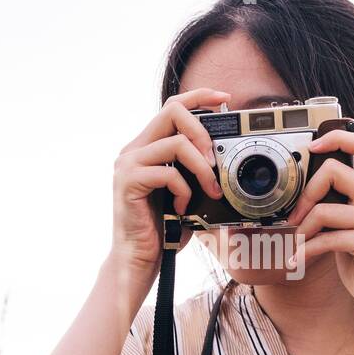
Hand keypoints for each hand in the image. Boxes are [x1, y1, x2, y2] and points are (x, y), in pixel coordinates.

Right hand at [109, 88, 226, 282]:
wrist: (141, 258)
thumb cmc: (164, 227)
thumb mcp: (187, 191)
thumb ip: (196, 170)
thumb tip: (225, 159)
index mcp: (148, 147)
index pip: (172, 106)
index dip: (199, 96)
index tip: (224, 99)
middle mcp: (135, 149)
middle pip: (172, 111)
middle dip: (203, 131)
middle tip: (215, 160)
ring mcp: (128, 164)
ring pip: (175, 142)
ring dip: (201, 167)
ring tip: (210, 189)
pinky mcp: (128, 181)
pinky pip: (168, 172)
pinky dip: (184, 189)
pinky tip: (184, 205)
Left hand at [284, 129, 353, 320]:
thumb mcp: (353, 229)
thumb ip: (340, 207)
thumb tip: (307, 193)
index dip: (338, 137)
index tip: (313, 146)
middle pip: (335, 171)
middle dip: (306, 194)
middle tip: (295, 217)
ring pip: (324, 209)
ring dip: (302, 230)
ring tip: (296, 244)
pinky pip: (326, 238)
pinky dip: (305, 251)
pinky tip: (296, 261)